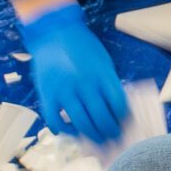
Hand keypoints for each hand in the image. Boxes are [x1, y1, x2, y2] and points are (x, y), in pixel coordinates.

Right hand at [19, 3, 128, 142]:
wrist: (53, 31)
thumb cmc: (81, 45)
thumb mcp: (103, 60)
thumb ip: (109, 83)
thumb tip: (117, 110)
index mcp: (101, 74)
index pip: (118, 104)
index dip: (123, 118)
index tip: (124, 123)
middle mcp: (84, 83)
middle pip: (101, 118)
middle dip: (110, 132)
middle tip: (113, 137)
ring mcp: (64, 90)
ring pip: (81, 123)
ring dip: (91, 135)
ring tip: (97, 139)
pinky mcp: (47, 94)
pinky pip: (55, 120)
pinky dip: (63, 130)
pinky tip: (70, 131)